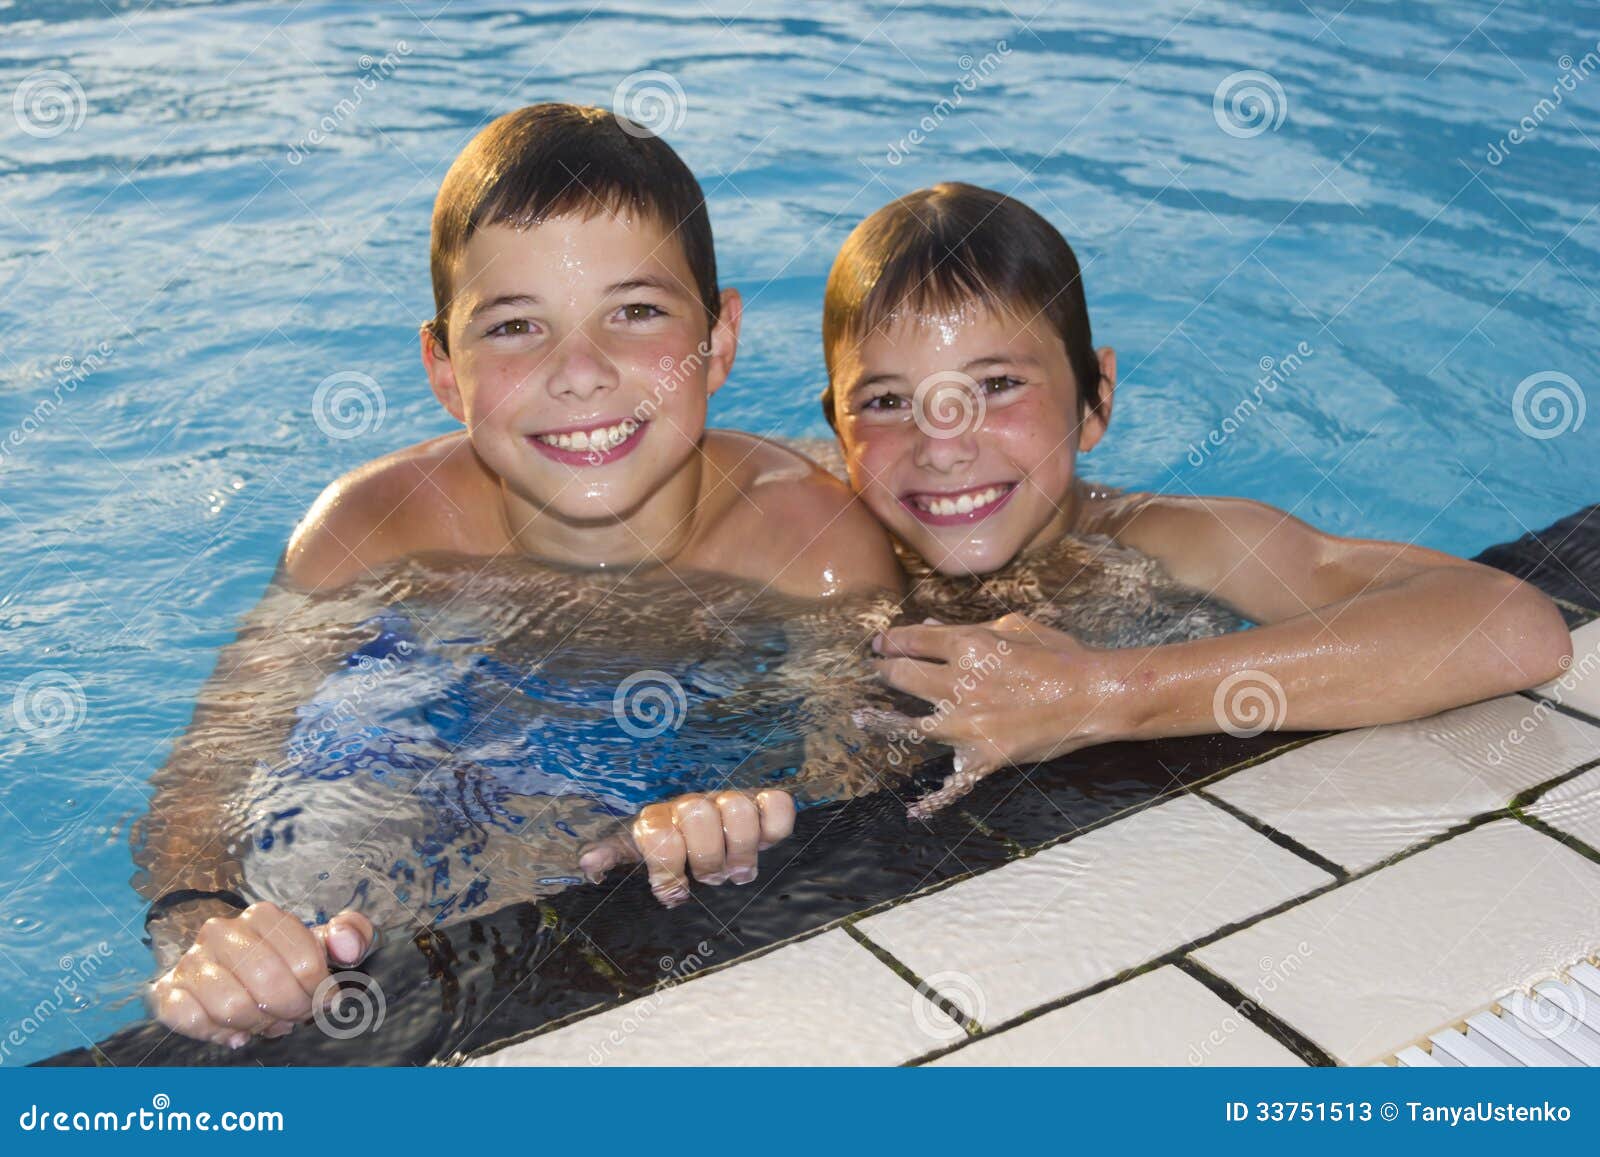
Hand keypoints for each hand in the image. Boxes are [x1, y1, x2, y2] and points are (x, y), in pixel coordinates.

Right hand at [148, 902, 373, 1047]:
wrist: (228, 975)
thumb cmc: (284, 961)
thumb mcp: (324, 944)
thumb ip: (352, 934)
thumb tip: (348, 947)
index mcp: (263, 916)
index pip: (307, 963)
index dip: (319, 992)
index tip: (322, 1000)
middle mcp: (220, 931)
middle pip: (269, 985)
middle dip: (290, 1010)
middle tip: (294, 1016)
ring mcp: (190, 961)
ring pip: (230, 1006)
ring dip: (256, 1024)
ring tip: (265, 1022)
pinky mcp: (168, 990)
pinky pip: (190, 1019)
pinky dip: (217, 1033)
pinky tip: (234, 1032)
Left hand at [577, 789, 795, 906]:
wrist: (700, 838)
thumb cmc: (665, 851)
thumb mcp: (633, 853)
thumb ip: (611, 854)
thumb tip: (587, 862)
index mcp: (658, 817)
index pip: (656, 831)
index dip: (665, 867)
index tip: (674, 893)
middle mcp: (693, 805)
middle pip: (697, 813)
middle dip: (705, 855)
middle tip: (710, 879)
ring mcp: (728, 802)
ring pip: (737, 805)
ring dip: (740, 846)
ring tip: (737, 873)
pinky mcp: (762, 805)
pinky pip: (777, 803)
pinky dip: (776, 826)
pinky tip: (766, 847)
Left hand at [864, 613, 1116, 817]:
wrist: (1094, 697)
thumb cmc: (1060, 655)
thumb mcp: (1015, 627)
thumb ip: (968, 627)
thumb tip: (927, 625)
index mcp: (969, 647)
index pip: (913, 641)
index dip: (891, 640)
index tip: (881, 643)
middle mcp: (960, 686)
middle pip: (903, 677)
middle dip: (884, 670)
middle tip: (876, 670)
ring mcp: (968, 726)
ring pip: (910, 727)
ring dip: (882, 721)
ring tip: (863, 718)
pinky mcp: (983, 758)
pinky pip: (952, 785)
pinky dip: (933, 801)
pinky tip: (913, 811)